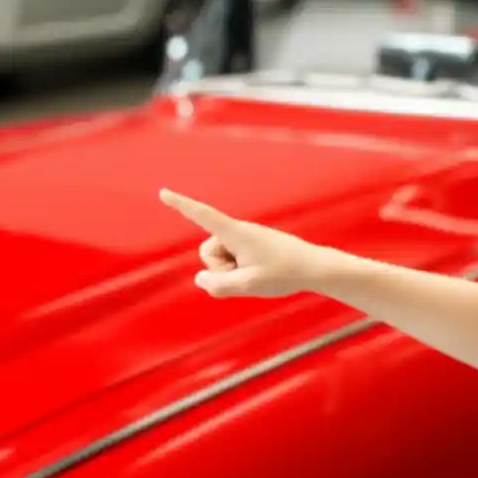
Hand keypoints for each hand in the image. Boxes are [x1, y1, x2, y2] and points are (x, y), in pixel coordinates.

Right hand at [159, 188, 328, 297]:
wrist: (314, 267)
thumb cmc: (283, 274)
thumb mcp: (247, 285)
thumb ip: (217, 285)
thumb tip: (201, 279)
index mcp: (236, 233)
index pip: (202, 215)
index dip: (181, 204)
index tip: (163, 192)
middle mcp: (238, 231)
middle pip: (207, 253)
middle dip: (219, 269)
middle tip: (249, 276)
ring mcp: (245, 240)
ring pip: (219, 261)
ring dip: (231, 273)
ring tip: (259, 274)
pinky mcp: (251, 248)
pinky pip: (232, 264)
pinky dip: (240, 274)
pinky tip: (262, 274)